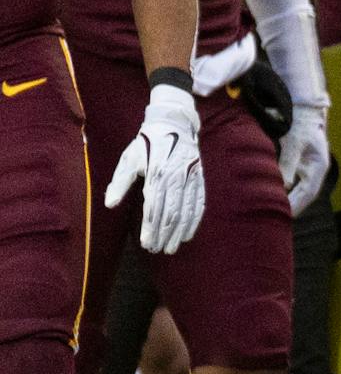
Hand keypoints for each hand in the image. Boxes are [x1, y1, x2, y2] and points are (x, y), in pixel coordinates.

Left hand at [105, 84, 205, 253]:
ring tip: (172, 247)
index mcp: (157, 174)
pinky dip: (194, 221)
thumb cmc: (147, 143)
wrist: (174, 123)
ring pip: (186, 211)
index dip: (151, 227)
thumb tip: (109, 204)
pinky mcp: (198, 179)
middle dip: (164, 234)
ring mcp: (190, 179)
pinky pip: (198, 204)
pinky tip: (188, 234)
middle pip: (171, 213)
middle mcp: (176, 178)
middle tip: (158, 250)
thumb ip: (120, 183)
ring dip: (179, 232)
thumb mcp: (129, 159)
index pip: (154, 207)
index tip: (146, 244)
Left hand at [280, 99, 330, 209]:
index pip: (309, 193)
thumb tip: (284, 185)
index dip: (298, 206)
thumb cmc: (302, 125)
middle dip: (292, 207)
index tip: (286, 216)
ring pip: (299, 189)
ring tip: (274, 211)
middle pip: (304, 194)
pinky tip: (274, 194)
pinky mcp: (300, 163)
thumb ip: (288, 163)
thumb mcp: (294, 143)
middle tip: (277, 220)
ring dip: (288, 199)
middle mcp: (315, 170)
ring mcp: (308, 167)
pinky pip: (293, 181)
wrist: (305, 110)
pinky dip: (284, 189)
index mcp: (319, 167)